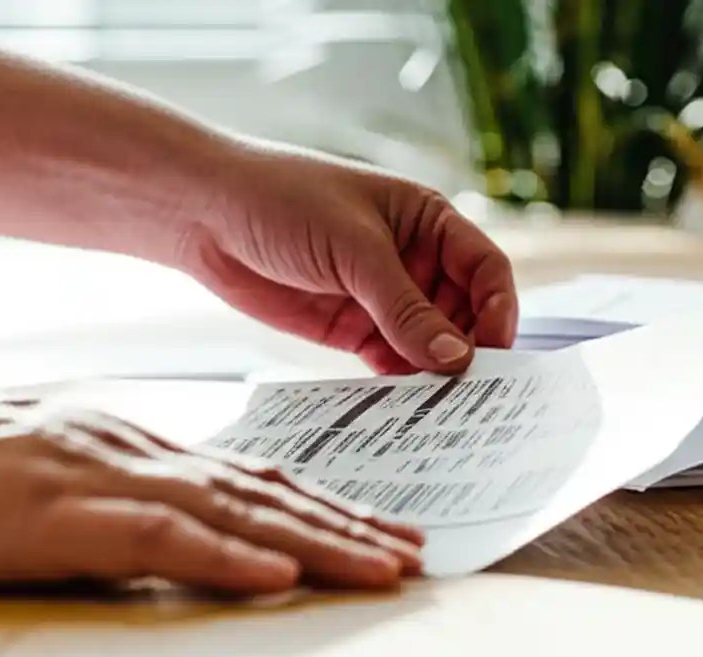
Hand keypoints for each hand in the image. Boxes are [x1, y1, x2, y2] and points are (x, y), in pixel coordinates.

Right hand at [0, 393, 423, 592]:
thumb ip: (131, 485)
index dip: (325, 504)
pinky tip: (278, 573)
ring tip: (381, 567)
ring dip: (316, 543)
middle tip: (412, 554)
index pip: (257, 478)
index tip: (380, 527)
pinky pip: (162, 537)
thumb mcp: (68, 465)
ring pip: (236, 514)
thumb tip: (189, 515)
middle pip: (267, 495)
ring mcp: (109, 481)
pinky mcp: (65, 516)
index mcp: (147, 447)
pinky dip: (227, 557)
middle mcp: (146, 455)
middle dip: (347, 527)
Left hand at [176, 142, 518, 374]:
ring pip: (429, 344)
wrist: (204, 214)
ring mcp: (383, 297)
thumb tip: (458, 359)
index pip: (485, 269)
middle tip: (468, 394)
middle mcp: (414, 260)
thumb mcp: (353, 250)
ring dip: (434, 374)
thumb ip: (405, 308)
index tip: (496, 352)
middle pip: (464, 314)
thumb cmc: (283, 199)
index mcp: (429, 222)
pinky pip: (391, 363)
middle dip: (467, 351)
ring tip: (438, 410)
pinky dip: (399, 385)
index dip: (498, 309)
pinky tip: (401, 408)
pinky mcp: (353, 328)